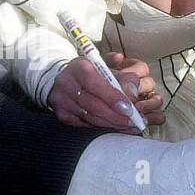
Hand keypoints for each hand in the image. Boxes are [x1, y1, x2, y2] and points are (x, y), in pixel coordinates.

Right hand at [49, 53, 164, 132]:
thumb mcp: (108, 69)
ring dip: (111, 124)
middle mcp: (66, 83)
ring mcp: (61, 100)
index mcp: (78, 67)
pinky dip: (102, 127)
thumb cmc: (92, 74)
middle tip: (133, 121)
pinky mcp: (62, 114)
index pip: (94, 83)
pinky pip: (84, 124)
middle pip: (92, 104)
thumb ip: (123, 78)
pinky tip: (115, 127)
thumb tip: (133, 91)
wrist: (68, 80)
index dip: (112, 97)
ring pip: (89, 117)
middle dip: (115, 115)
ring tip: (128, 126)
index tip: (129, 108)